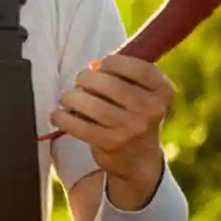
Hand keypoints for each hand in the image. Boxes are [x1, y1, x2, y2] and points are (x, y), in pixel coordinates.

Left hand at [50, 54, 173, 200]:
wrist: (139, 158)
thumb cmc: (133, 113)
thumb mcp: (141, 91)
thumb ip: (123, 73)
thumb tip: (93, 66)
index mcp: (163, 91)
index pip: (138, 67)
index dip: (113, 62)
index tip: (100, 65)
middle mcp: (151, 110)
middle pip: (108, 83)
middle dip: (86, 78)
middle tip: (80, 82)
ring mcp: (132, 128)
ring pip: (90, 103)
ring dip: (71, 97)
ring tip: (67, 98)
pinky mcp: (111, 143)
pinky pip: (78, 125)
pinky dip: (62, 117)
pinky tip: (58, 115)